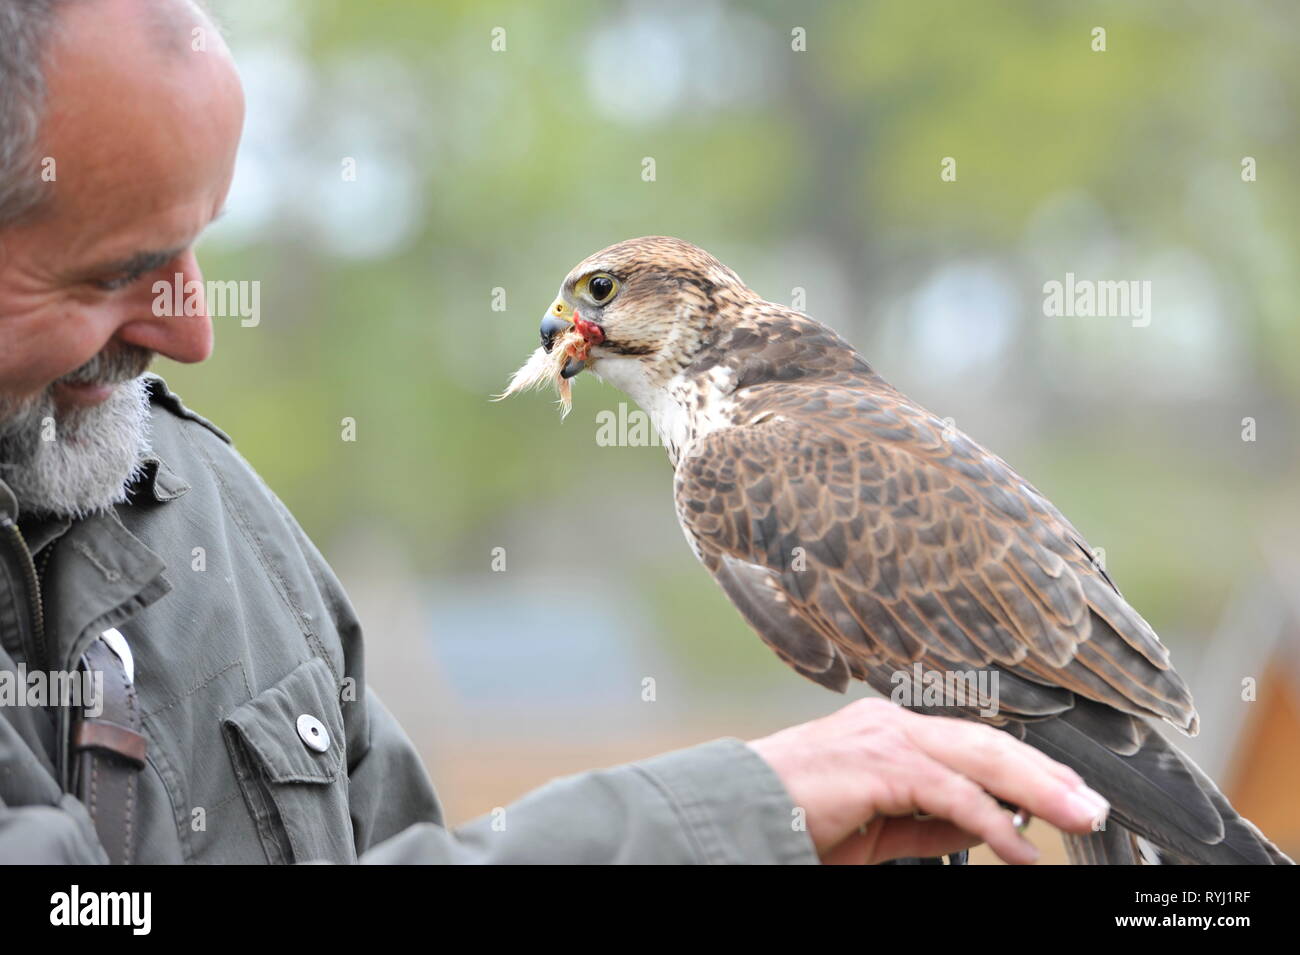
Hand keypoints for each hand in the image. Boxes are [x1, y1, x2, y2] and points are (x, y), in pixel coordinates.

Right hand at [747, 697, 1110, 863]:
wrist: (735, 813)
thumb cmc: (797, 820)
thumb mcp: (879, 828)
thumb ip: (930, 822)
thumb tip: (992, 825)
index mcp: (891, 730)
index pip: (973, 743)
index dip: (1026, 768)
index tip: (1066, 794)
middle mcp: (892, 722)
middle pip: (988, 742)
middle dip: (1046, 774)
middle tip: (1092, 804)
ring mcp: (885, 736)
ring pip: (980, 757)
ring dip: (1038, 790)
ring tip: (1079, 817)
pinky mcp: (878, 763)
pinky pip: (950, 793)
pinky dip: (992, 821)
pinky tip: (1021, 846)